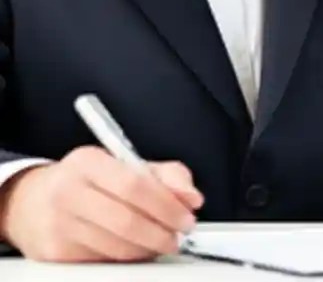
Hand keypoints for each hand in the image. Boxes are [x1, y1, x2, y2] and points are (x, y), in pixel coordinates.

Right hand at [0, 146, 202, 261]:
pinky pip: (103, 260)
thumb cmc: (88, 181)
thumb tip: (192, 198)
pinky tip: (135, 248)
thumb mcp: (126, 165)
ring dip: (148, 249)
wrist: (30, 202)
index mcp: (88, 162)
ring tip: (161, 242)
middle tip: (178, 236)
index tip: (187, 216)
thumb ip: (168, 175)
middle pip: (127, 221)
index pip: (135, 185)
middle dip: (162, 233)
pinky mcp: (54, 253)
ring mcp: (58, 224)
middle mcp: (68, 191)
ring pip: (117, 246)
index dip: (167, 205)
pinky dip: (128, 257)